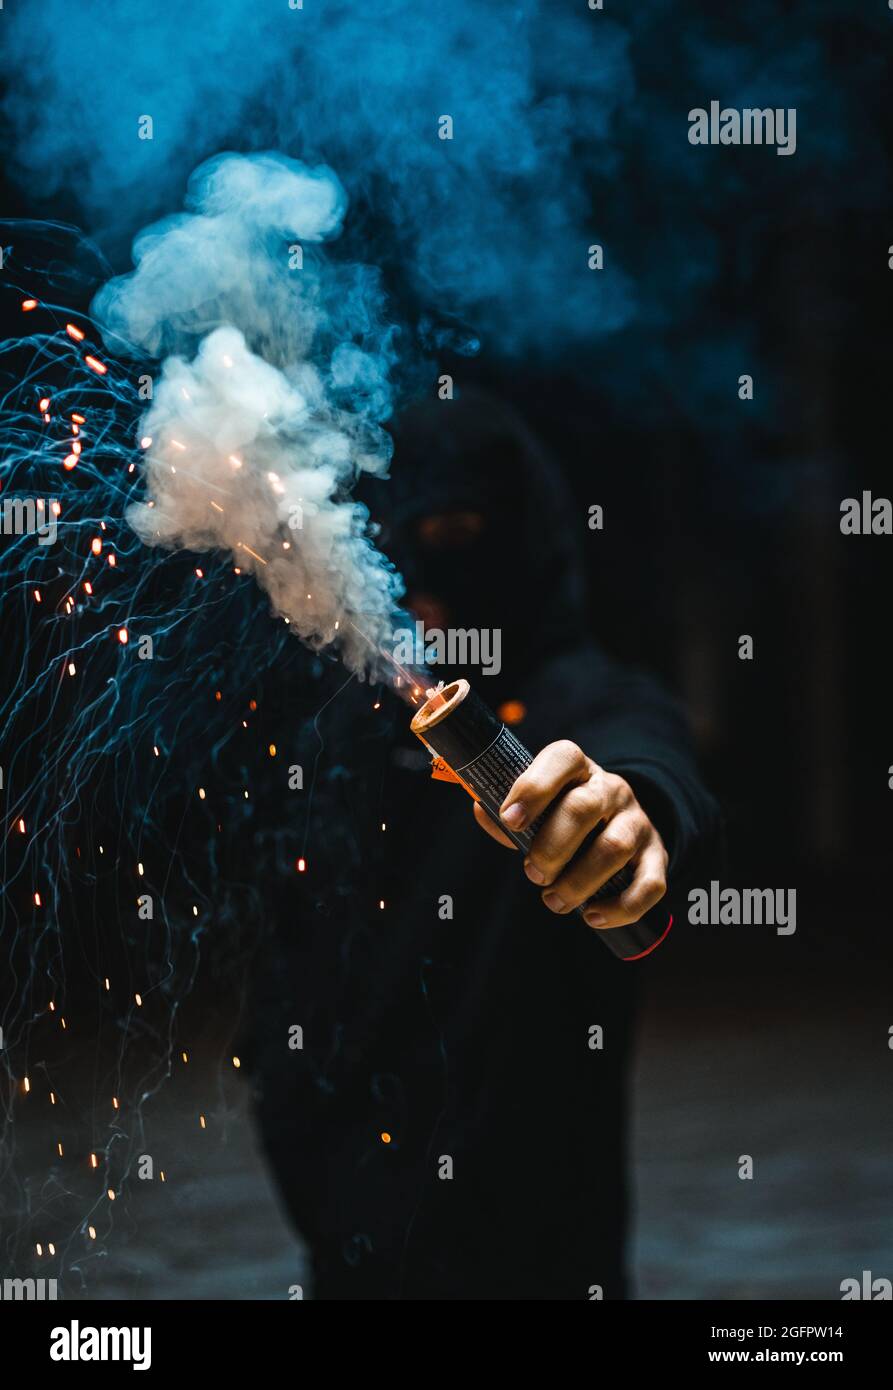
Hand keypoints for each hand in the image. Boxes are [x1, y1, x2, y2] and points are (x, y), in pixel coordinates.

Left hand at [472, 739, 667, 928]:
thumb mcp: (537, 805)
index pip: (562, 759)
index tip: (510, 820)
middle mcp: (612, 789)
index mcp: (578, 769)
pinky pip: (650, 884)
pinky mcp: (657, 856)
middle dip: (551, 847)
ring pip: (615, 848)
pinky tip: (592, 916)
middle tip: (533, 874)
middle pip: (584, 808)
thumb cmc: (561, 815)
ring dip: (579, 882)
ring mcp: (638, 821)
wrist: (615, 822)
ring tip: (553, 900)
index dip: (534, 787)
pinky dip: (621, 907)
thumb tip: (483, 812)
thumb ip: (507, 811)